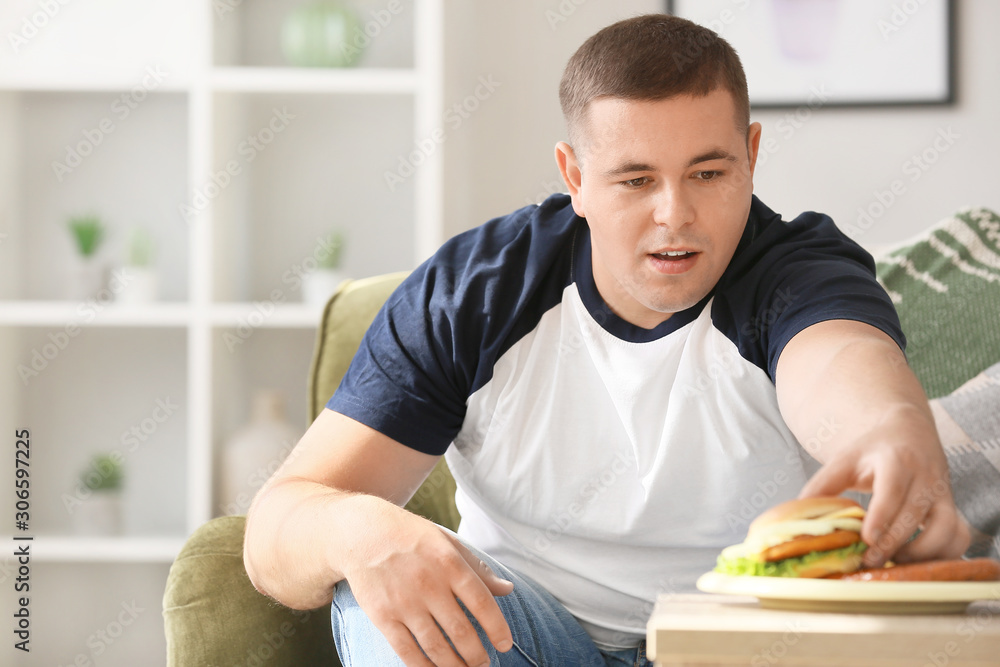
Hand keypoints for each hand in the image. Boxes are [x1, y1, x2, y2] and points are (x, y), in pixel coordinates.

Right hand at [340, 502, 513, 666]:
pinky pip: (407, 651)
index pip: (482, 603)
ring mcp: (404, 602)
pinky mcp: (383, 616)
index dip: (497, 628)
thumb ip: (478, 569)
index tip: (505, 644)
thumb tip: (508, 589)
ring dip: (455, 666)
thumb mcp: (448, 543)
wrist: (363, 533)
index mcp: (449, 563)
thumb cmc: (412, 538)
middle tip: (484, 663)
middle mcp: (429, 584)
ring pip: (436, 646)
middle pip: (461, 631)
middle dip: (477, 655)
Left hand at [798, 406, 969, 567]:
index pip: (893, 490)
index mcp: (895, 460)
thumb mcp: (845, 460)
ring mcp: (943, 494)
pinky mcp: (953, 508)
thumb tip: (797, 511)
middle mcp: (925, 477)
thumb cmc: (872, 450)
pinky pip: (959, 537)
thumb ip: (822, 485)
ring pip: (946, 529)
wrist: (908, 433)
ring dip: (921, 553)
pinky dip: (944, 554)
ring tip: (892, 560)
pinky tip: (916, 560)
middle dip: (893, 543)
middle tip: (870, 560)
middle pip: (915, 514)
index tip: (867, 538)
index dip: (882, 516)